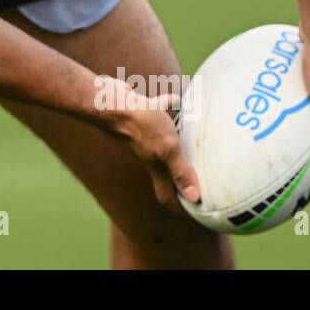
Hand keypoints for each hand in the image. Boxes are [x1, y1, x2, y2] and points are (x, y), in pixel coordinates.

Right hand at [97, 75, 200, 215]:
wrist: (109, 102)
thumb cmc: (140, 124)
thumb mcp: (167, 148)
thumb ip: (181, 171)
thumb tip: (194, 198)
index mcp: (155, 167)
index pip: (167, 196)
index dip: (179, 206)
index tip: (195, 209)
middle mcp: (148, 155)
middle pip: (166, 171)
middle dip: (181, 175)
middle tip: (199, 175)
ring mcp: (142, 137)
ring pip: (162, 144)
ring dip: (176, 141)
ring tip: (192, 136)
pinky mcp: (139, 118)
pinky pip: (157, 116)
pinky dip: (166, 109)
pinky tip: (175, 100)